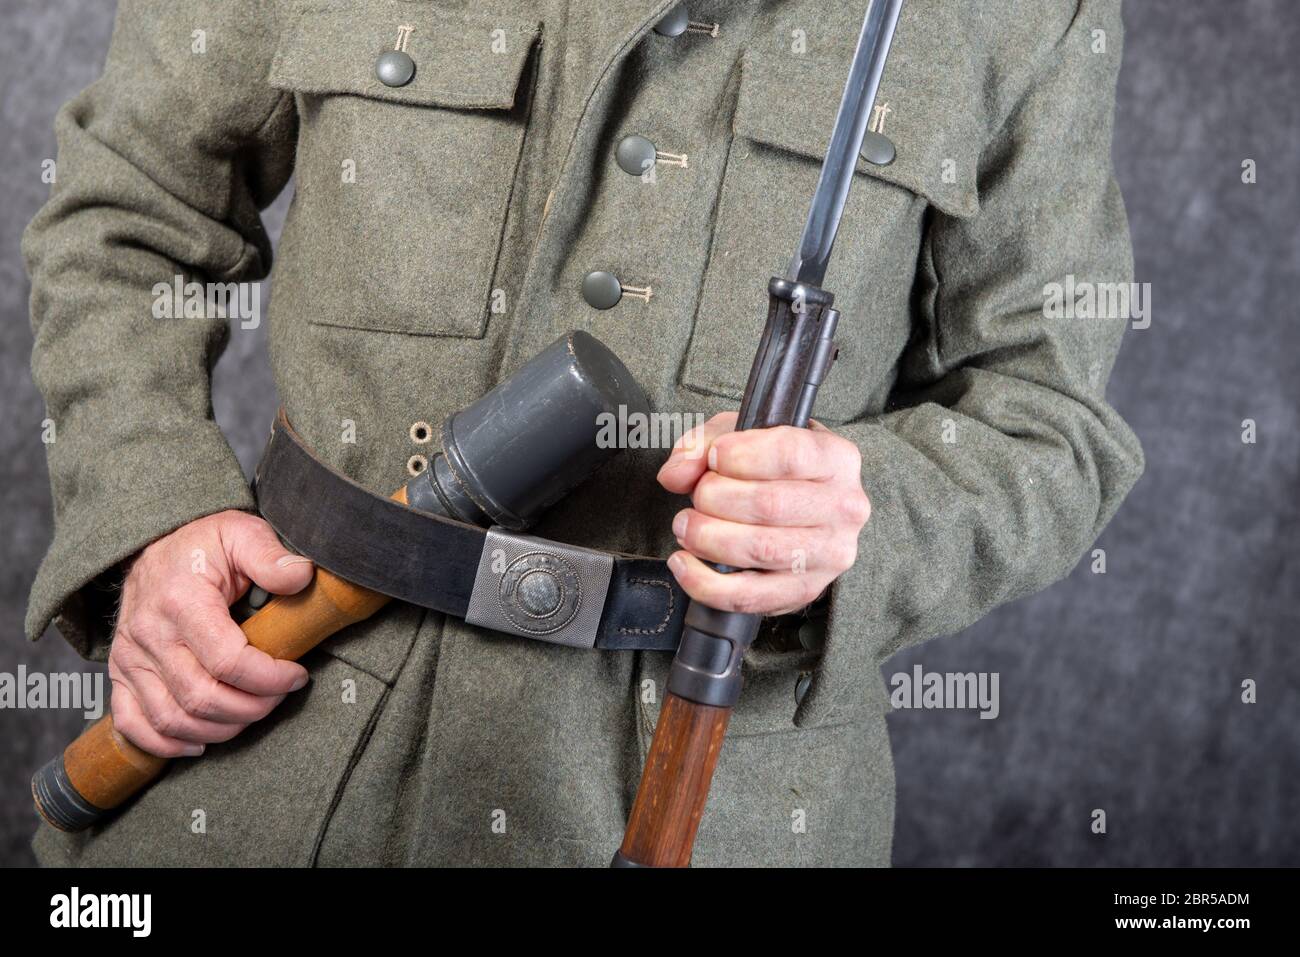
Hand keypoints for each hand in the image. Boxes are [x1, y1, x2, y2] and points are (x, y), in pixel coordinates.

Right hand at [108, 510, 314, 756]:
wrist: (153, 545)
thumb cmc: (204, 544)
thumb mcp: (241, 533)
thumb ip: (270, 555)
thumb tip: (301, 575)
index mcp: (181, 601)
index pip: (228, 661)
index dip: (270, 678)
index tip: (297, 675)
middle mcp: (149, 634)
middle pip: (202, 697)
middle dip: (252, 707)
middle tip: (280, 695)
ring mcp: (130, 658)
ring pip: (172, 719)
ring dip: (220, 728)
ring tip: (253, 712)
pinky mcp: (119, 674)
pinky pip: (133, 724)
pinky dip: (167, 744)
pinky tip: (202, 741)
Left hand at [658, 412, 870, 616]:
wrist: (801, 506)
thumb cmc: (771, 467)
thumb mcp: (740, 437)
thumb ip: (702, 445)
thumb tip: (676, 475)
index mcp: (836, 459)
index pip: (791, 454)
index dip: (740, 455)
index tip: (715, 458)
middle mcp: (844, 508)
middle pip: (770, 504)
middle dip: (715, 498)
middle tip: (696, 496)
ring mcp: (828, 554)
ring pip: (760, 550)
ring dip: (707, 538)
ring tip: (686, 525)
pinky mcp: (804, 591)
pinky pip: (750, 596)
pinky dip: (705, 583)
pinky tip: (684, 563)